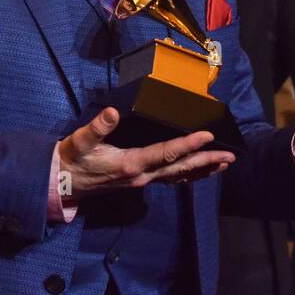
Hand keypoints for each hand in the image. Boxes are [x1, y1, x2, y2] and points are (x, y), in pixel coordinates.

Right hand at [56, 108, 233, 196]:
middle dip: (205, 161)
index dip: (187, 144)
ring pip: (178, 177)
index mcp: (130, 163)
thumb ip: (97, 127)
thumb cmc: (73, 159)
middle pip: (180, 168)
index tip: (207, 136)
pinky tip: (199, 171)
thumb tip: (111, 112)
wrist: (64, 182)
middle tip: (229, 156)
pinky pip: (170, 179)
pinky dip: (188, 175)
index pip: (165, 153)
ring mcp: (142, 180)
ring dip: (202, 170)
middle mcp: (141, 175)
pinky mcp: (141, 180)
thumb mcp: (80, 141)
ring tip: (223, 164)